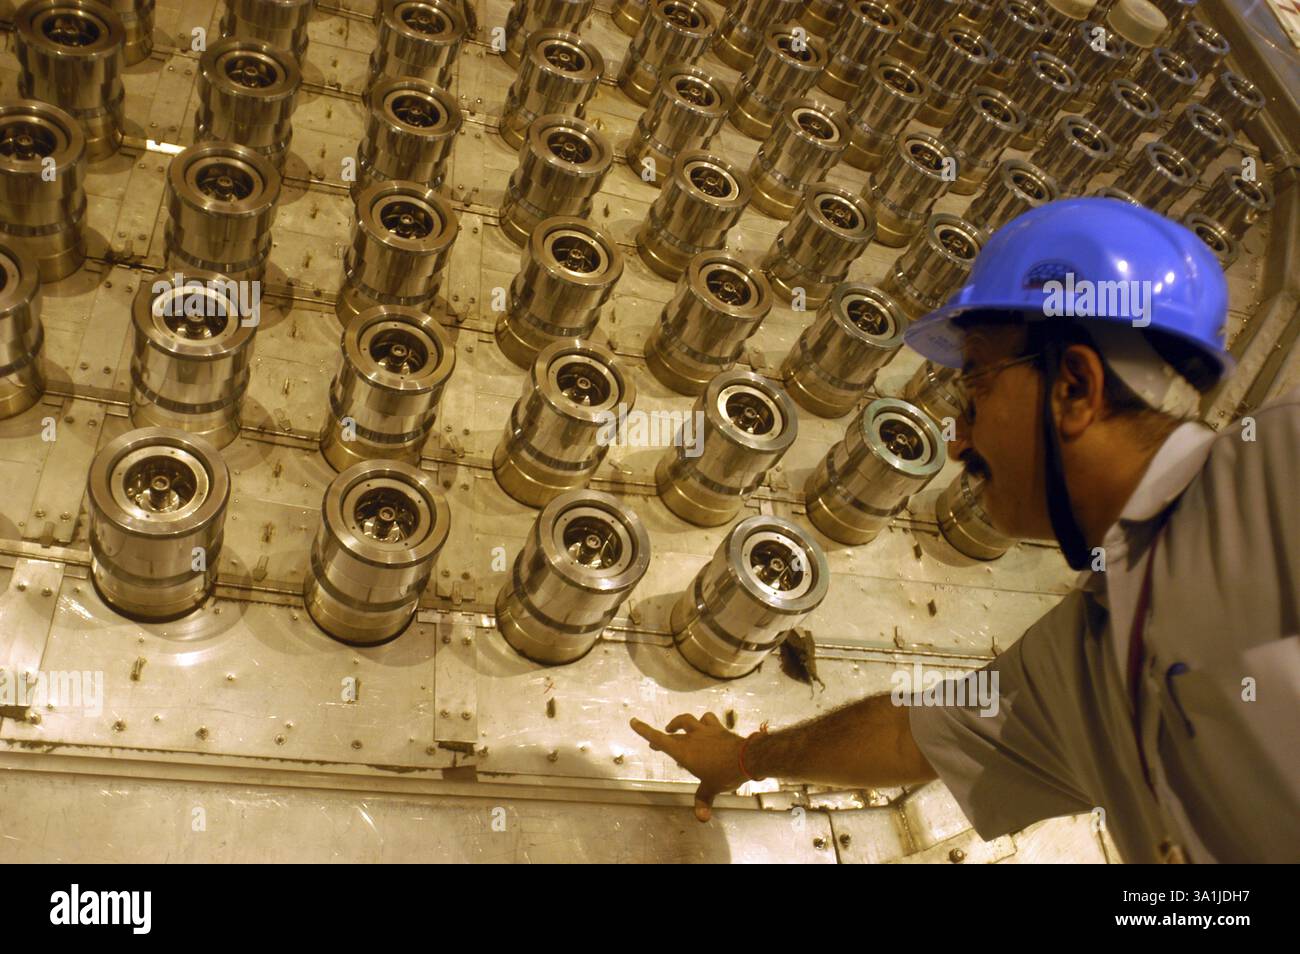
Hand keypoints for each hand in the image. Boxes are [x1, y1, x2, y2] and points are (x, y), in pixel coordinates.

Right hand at [630, 713, 749, 822]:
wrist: (747, 757)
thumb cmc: (724, 773)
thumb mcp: (711, 788)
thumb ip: (703, 801)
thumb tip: (701, 819)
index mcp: (684, 751)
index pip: (660, 739)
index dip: (645, 730)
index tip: (633, 721)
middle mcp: (691, 738)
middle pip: (671, 734)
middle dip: (662, 736)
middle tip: (656, 742)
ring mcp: (705, 730)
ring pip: (688, 720)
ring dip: (680, 723)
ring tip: (676, 727)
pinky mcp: (718, 728)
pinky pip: (707, 719)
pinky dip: (703, 721)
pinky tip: (703, 724)